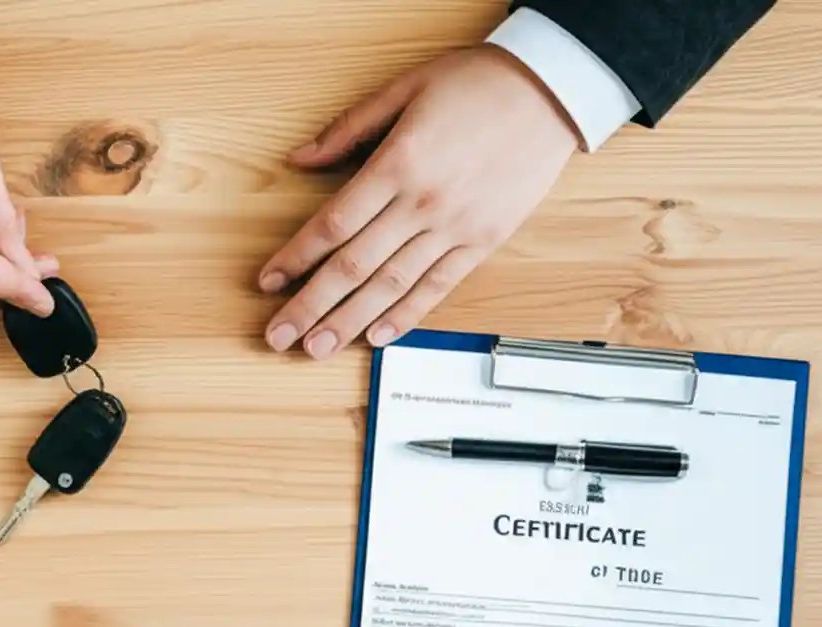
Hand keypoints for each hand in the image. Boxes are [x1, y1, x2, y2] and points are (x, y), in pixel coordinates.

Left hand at [259, 45, 579, 358]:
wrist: (553, 91)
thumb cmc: (477, 83)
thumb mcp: (404, 88)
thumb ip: (348, 129)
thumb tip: (299, 159)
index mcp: (398, 164)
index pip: (333, 224)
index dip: (296, 257)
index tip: (268, 281)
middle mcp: (424, 203)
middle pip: (354, 266)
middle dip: (310, 305)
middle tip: (279, 335)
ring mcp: (456, 227)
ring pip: (392, 285)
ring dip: (349, 321)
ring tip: (317, 348)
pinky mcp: (483, 241)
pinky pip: (438, 287)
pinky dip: (407, 315)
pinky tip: (378, 336)